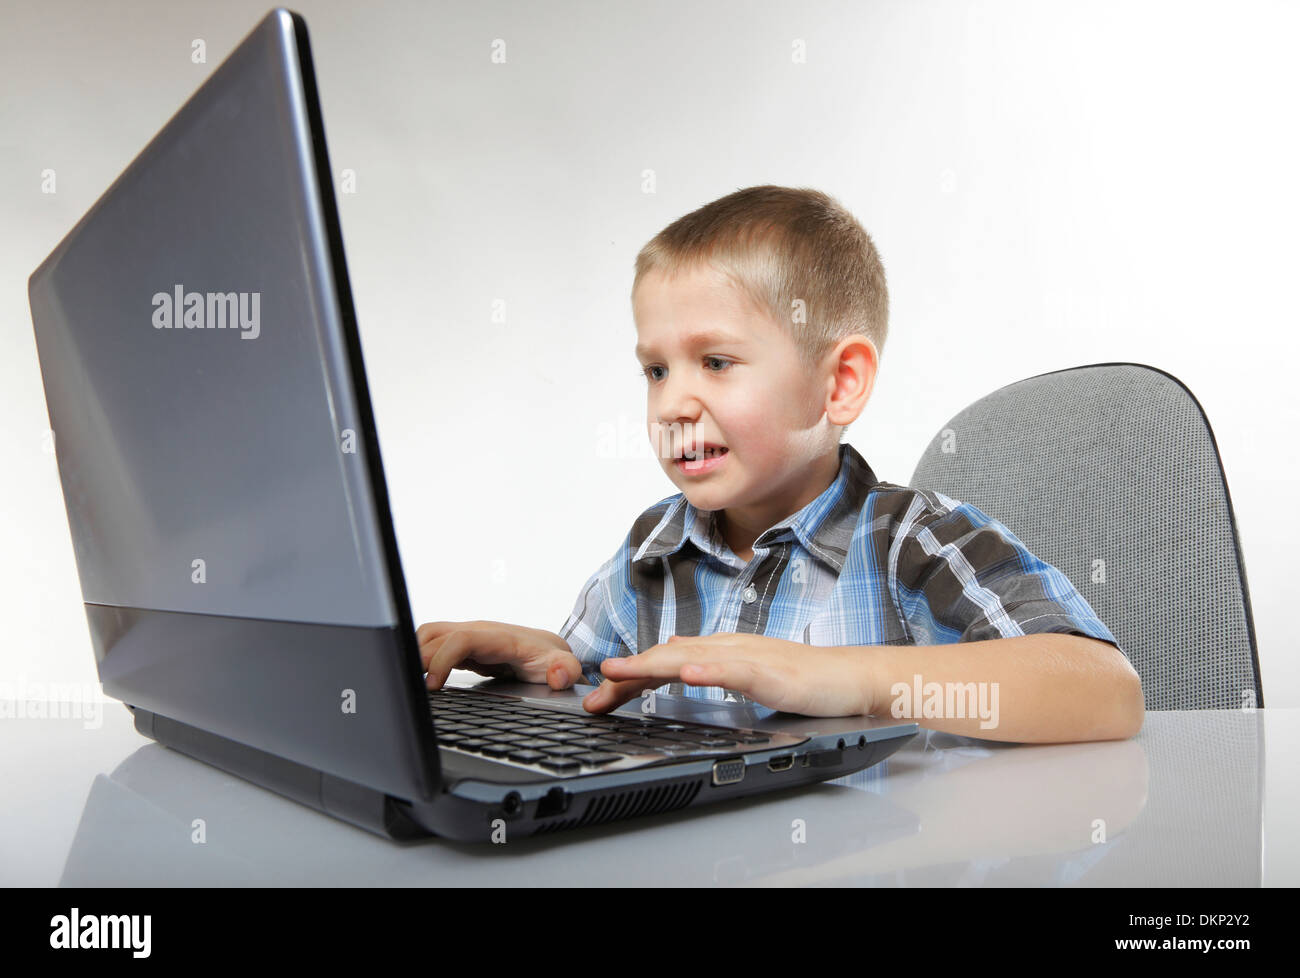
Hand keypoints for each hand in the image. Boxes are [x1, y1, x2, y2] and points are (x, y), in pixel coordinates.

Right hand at [417, 620, 582, 690]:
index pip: (459, 639)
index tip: (433, 686)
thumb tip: (558, 676)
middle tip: (415, 689)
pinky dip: (421, 660)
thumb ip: (566, 671)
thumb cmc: (553, 660)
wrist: (550, 654)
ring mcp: (467, 638)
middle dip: (418, 659)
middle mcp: (478, 632)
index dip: (440, 659)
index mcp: (498, 637)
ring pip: (427, 636)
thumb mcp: (565, 667)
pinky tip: (421, 682)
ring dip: (415, 655)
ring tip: (414, 685)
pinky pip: (431, 647)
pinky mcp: (461, 649)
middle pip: (433, 634)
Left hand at [581, 633, 875, 716]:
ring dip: (651, 665)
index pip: (664, 662)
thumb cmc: (804, 676)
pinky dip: (708, 671)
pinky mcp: (771, 671)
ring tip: (620, 672)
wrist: (850, 678)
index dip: (628, 677)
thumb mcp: (745, 670)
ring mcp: (748, 657)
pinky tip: (686, 675)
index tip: (597, 696)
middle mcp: (727, 647)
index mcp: (719, 651)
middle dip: (627, 676)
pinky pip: (734, 671)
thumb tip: (674, 651)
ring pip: (692, 659)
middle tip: (592, 696)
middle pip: (667, 659)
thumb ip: (710, 660)